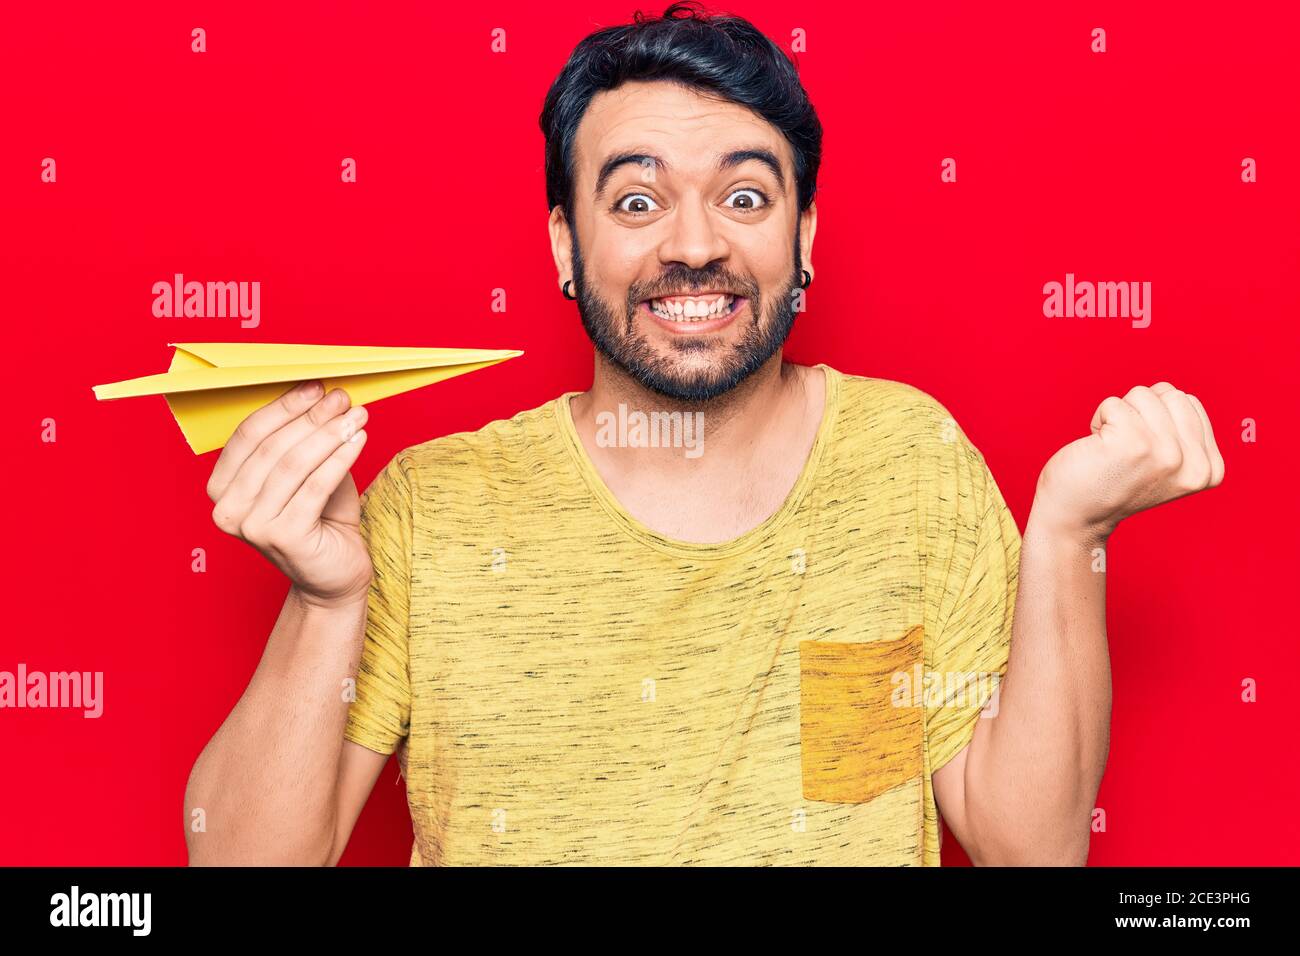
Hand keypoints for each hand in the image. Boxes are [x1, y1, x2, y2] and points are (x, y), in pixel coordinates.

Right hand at [206, 380, 372, 609]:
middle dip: (311, 417)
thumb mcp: (306, 473)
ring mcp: (252, 526)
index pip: (248, 435)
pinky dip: (340, 457)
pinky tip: (359, 440)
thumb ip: (303, 440)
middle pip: (272, 447)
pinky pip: (316, 485)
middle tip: (341, 399)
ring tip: (357, 416)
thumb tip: (323, 396)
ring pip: (294, 464)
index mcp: (222, 488)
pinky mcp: (283, 537)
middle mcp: (228, 509)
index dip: (283, 407)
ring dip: (329, 434)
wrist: (334, 574)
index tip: (315, 387)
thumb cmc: (320, 519)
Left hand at [1032, 382, 1224, 541]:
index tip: (1144, 451)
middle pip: (1171, 394)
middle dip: (1140, 411)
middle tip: (1125, 446)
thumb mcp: (1166, 463)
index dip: (1157, 416)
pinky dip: (1099, 419)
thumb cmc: (1114, 481)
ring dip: (1119, 415)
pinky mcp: (1133, 443)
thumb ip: (1182, 433)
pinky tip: (1097, 448)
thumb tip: (1174, 394)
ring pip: (1143, 394)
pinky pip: (1113, 403)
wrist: (1076, 516)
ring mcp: (1166, 454)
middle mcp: (1195, 465)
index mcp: (1209, 470)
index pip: (1190, 403)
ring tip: (1112, 448)